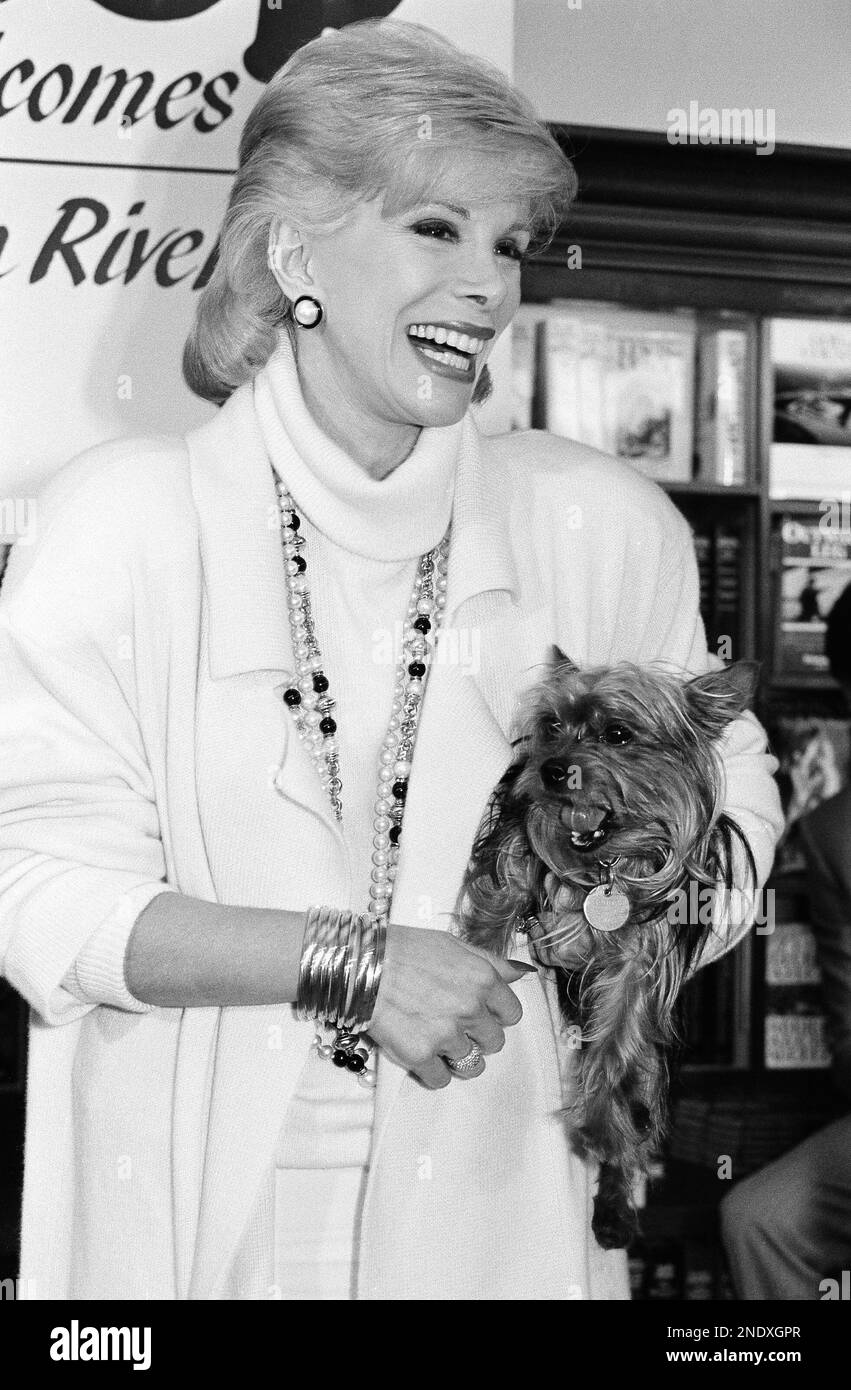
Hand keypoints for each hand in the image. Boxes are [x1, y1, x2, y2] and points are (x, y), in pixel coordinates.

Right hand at [367, 923, 535, 1089]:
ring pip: (470, 1065)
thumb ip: (489, 961)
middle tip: (454, 1028)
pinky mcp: (420, 1055)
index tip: (482, 1015)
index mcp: (482, 979)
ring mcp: (446, 1034)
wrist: (359, 963)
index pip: (511, 1013)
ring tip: (437, 1043)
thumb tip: (520, 972)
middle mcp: (470, 1008)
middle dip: (477, 1037)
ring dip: (457, 1058)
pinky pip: (440, 1079)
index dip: (495, 1016)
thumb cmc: (402, 949)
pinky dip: (432, 1072)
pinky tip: (421, 1055)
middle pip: (494, 1042)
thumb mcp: (451, 944)